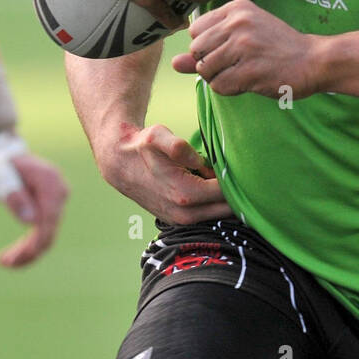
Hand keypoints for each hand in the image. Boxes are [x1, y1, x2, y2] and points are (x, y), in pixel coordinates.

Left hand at [0, 151, 69, 267]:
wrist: (3, 157)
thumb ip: (14, 197)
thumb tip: (31, 222)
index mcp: (49, 181)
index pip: (49, 217)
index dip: (36, 241)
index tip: (16, 258)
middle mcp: (59, 191)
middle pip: (50, 230)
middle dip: (28, 251)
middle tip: (3, 263)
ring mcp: (58, 200)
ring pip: (48, 235)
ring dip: (27, 252)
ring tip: (3, 262)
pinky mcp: (51, 209)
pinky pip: (44, 232)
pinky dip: (29, 246)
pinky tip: (12, 257)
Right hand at [97, 122, 232, 224]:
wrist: (120, 164)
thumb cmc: (141, 147)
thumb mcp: (157, 136)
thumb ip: (178, 146)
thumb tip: (199, 161)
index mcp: (184, 194)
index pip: (226, 193)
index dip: (236, 179)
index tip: (238, 165)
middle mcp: (185, 214)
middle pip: (228, 210)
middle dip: (237, 193)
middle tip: (238, 173)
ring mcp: (182, 222)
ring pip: (221, 216)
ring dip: (227, 201)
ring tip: (226, 179)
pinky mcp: (179, 223)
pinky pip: (209, 218)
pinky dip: (216, 206)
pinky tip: (212, 188)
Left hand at [171, 0, 322, 98]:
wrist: (313, 60)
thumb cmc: (276, 47)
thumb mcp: (241, 38)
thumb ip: (205, 49)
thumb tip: (174, 63)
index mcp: (236, 8)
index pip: (194, 31)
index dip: (206, 46)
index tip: (229, 49)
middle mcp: (238, 23)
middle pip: (196, 51)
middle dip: (209, 64)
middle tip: (235, 64)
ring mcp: (244, 46)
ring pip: (204, 70)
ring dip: (219, 78)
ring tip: (242, 72)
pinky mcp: (250, 70)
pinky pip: (219, 86)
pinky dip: (229, 89)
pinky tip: (248, 82)